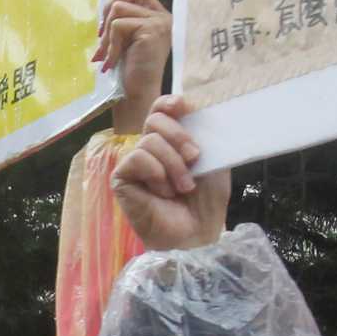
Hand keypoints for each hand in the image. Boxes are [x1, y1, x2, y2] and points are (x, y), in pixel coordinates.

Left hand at [94, 0, 169, 132]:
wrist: (139, 98)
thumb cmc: (128, 74)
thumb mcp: (121, 42)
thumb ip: (117, 22)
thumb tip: (105, 10)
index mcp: (153, 13)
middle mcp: (162, 13)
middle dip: (107, 11)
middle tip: (100, 39)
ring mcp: (160, 21)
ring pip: (120, 7)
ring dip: (106, 34)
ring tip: (106, 57)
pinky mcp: (154, 29)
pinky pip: (119, 24)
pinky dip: (109, 44)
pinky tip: (110, 63)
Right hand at [113, 98, 233, 251]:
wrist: (196, 233)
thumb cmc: (206, 202)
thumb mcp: (215, 162)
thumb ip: (206, 136)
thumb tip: (199, 109)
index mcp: (171, 141)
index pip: (160, 110)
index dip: (168, 102)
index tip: (183, 105)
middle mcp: (151, 148)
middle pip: (155, 120)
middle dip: (178, 136)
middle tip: (195, 158)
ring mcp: (134, 163)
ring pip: (149, 141)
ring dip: (172, 164)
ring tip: (183, 187)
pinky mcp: (122, 178)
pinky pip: (137, 159)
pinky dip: (156, 174)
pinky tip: (163, 192)